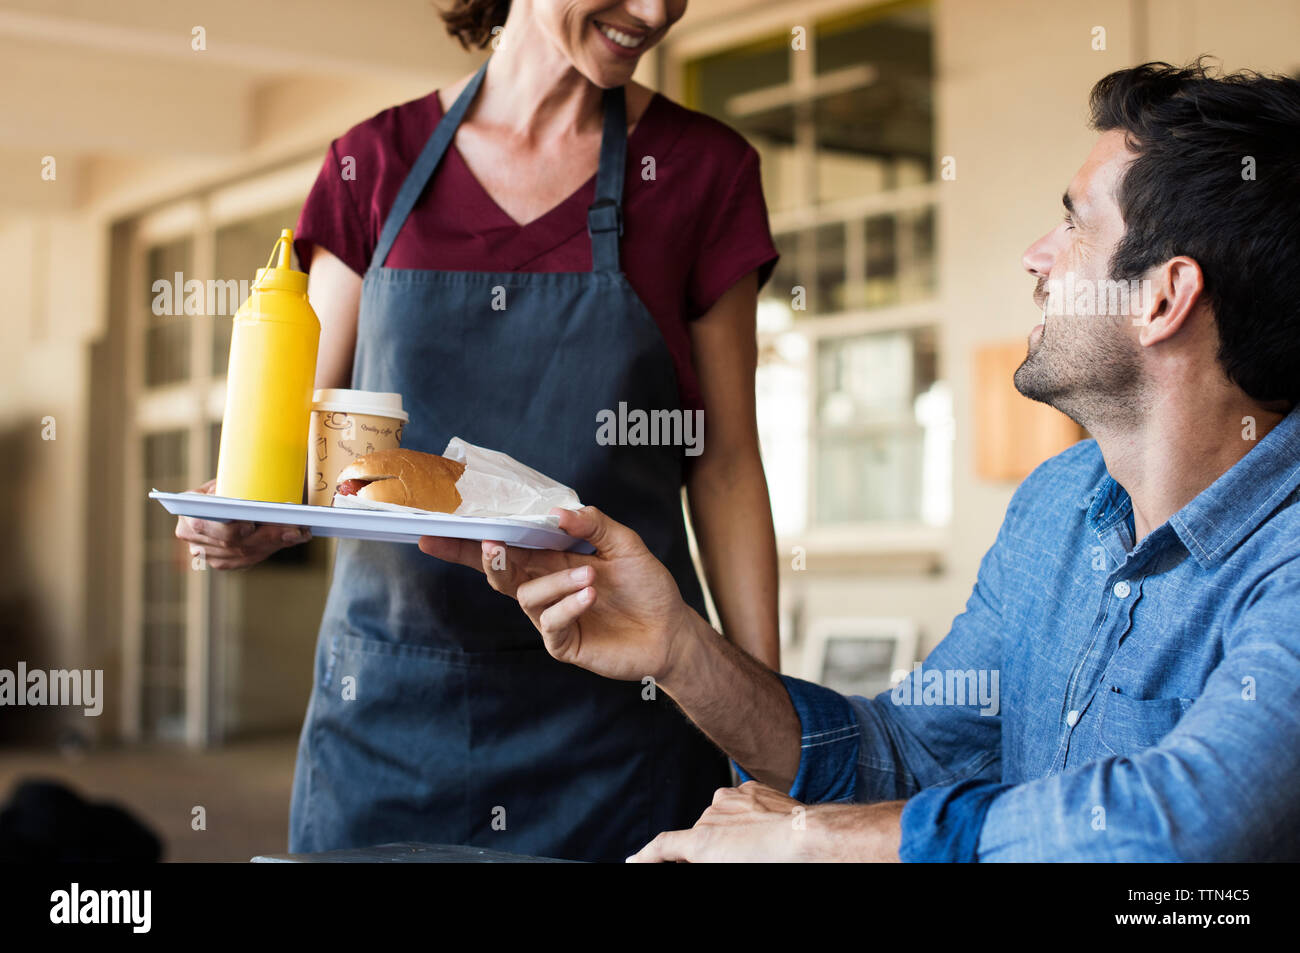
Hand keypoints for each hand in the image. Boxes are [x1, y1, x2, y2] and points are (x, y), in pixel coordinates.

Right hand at [174, 479, 310, 569]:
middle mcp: (190, 534)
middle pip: (230, 542)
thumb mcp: (231, 476)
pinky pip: (249, 559)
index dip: (227, 528)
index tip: (250, 525)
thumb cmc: (232, 480)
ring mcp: (205, 552)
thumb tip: (260, 498)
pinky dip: (273, 547)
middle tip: (293, 529)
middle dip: (266, 535)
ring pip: (243, 553)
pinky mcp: (222, 561)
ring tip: (300, 532)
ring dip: (275, 542)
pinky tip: (292, 538)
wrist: (227, 491)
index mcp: (187, 509)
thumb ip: (239, 486)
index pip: (202, 524)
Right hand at [417, 506, 699, 682]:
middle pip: (498, 573)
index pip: (505, 546)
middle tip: (489, 544)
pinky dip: (567, 606)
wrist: (672, 631)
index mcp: (552, 560)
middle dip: (483, 558)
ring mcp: (551, 617)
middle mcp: (545, 587)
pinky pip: (551, 624)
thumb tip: (557, 512)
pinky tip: (589, 595)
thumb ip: (593, 524)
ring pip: (527, 596)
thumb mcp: (625, 544)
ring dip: (555, 583)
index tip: (436, 528)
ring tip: (590, 575)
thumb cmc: (647, 587)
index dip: (470, 540)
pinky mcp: (564, 643)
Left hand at [627, 781, 904, 862]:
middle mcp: (724, 802)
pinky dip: (648, 856)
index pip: (726, 816)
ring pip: (698, 840)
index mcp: (746, 794)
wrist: (806, 835)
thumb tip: (765, 842)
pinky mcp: (699, 842)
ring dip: (706, 852)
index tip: (735, 844)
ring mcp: (711, 820)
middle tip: (743, 854)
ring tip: (737, 857)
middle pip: (711, 827)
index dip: (728, 833)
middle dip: (720, 843)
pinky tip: (635, 862)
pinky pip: (664, 847)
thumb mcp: (782, 821)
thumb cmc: (804, 834)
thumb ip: (764, 824)